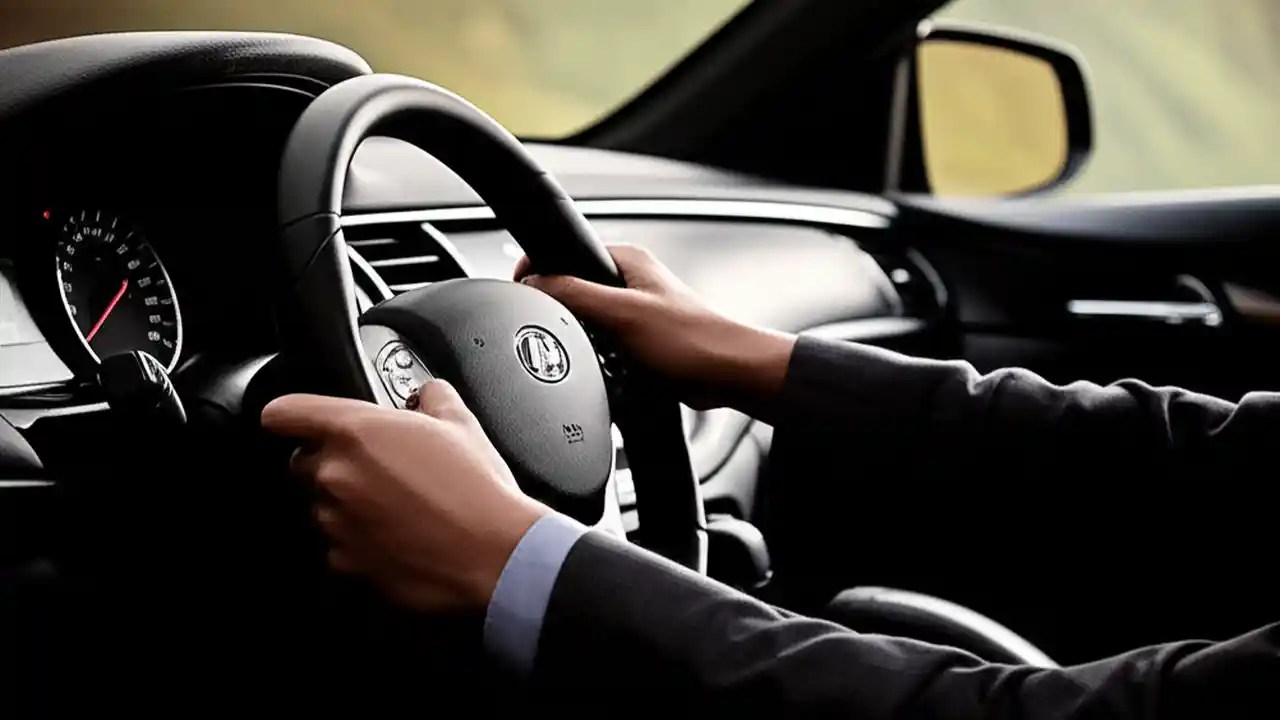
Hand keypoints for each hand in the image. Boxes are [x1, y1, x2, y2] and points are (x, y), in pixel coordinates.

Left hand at [260, 380, 547, 612]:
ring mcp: (338, 523)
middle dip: (332, 461)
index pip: (284, 412)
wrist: (495, 553)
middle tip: (379, 466)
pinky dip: (362, 540)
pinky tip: (401, 535)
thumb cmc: (478, 490)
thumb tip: (427, 393)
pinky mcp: (348, 563)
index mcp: (356, 432)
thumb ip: (431, 395)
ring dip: (349, 503)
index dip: (289, 414)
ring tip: (399, 505)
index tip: (296, 420)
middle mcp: (336, 476)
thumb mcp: (461, 422)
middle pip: (302, 461)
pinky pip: (341, 545)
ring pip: (324, 506)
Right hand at [516, 244, 795, 413]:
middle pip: (574, 291)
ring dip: (586, 341)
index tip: (520, 285)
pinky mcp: (641, 342)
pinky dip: (602, 360)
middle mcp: (632, 282)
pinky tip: (609, 370)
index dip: (541, 268)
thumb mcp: (623, 312)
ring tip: (596, 352)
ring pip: (589, 324)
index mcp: (627, 261)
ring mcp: (636, 313)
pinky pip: (606, 348)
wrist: (729, 375)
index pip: (568, 252)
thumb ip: (575, 294)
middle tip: (560, 329)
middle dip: (564, 313)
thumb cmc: (693, 339)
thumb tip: (535, 282)